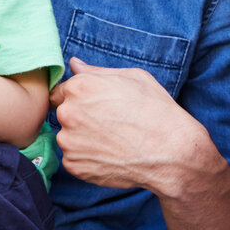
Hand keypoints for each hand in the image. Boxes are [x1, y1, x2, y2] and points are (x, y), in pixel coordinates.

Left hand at [51, 57, 212, 190]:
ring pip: (68, 138)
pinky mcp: (74, 166)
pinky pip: (74, 159)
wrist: (170, 152)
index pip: (60, 91)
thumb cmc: (155, 111)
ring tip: (112, 141)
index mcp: (80, 87)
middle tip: (108, 124)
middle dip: (80, 118)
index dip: (77, 98)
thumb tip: (74, 64)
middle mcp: (69, 113)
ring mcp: (69, 142)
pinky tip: (110, 155)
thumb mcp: (132, 78)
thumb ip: (97, 72)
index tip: (94, 106)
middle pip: (63, 114)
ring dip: (82, 139)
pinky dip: (87, 158)